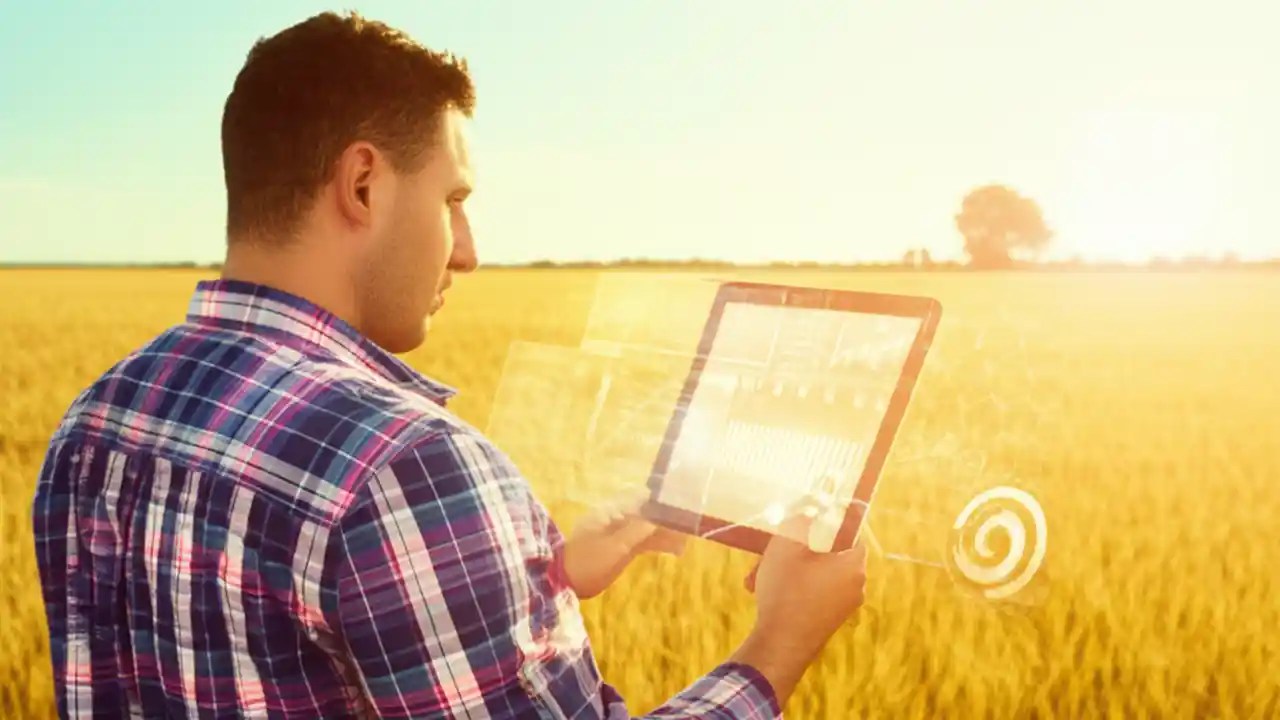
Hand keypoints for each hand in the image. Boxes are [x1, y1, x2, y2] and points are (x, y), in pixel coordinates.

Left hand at [562, 496, 686, 598]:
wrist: (564, 582)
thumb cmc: (587, 562)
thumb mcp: (614, 548)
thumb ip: (637, 530)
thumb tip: (660, 516)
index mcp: (612, 511)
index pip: (643, 499)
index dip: (663, 501)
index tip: (683, 504)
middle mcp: (617, 518)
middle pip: (648, 513)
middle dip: (669, 520)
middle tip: (689, 528)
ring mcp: (618, 532)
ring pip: (648, 528)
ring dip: (667, 534)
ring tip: (686, 544)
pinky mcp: (620, 547)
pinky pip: (644, 541)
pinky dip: (659, 544)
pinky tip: (674, 550)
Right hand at [731, 511, 868, 706]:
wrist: (780, 646)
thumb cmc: (787, 590)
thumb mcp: (787, 545)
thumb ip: (800, 520)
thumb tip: (810, 509)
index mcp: (854, 565)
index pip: (851, 532)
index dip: (829, 522)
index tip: (805, 520)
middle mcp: (855, 586)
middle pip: (827, 554)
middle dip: (795, 549)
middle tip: (771, 550)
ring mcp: (842, 606)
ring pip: (814, 574)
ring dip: (787, 569)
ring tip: (756, 574)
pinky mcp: (827, 621)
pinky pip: (811, 593)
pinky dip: (791, 587)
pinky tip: (760, 590)